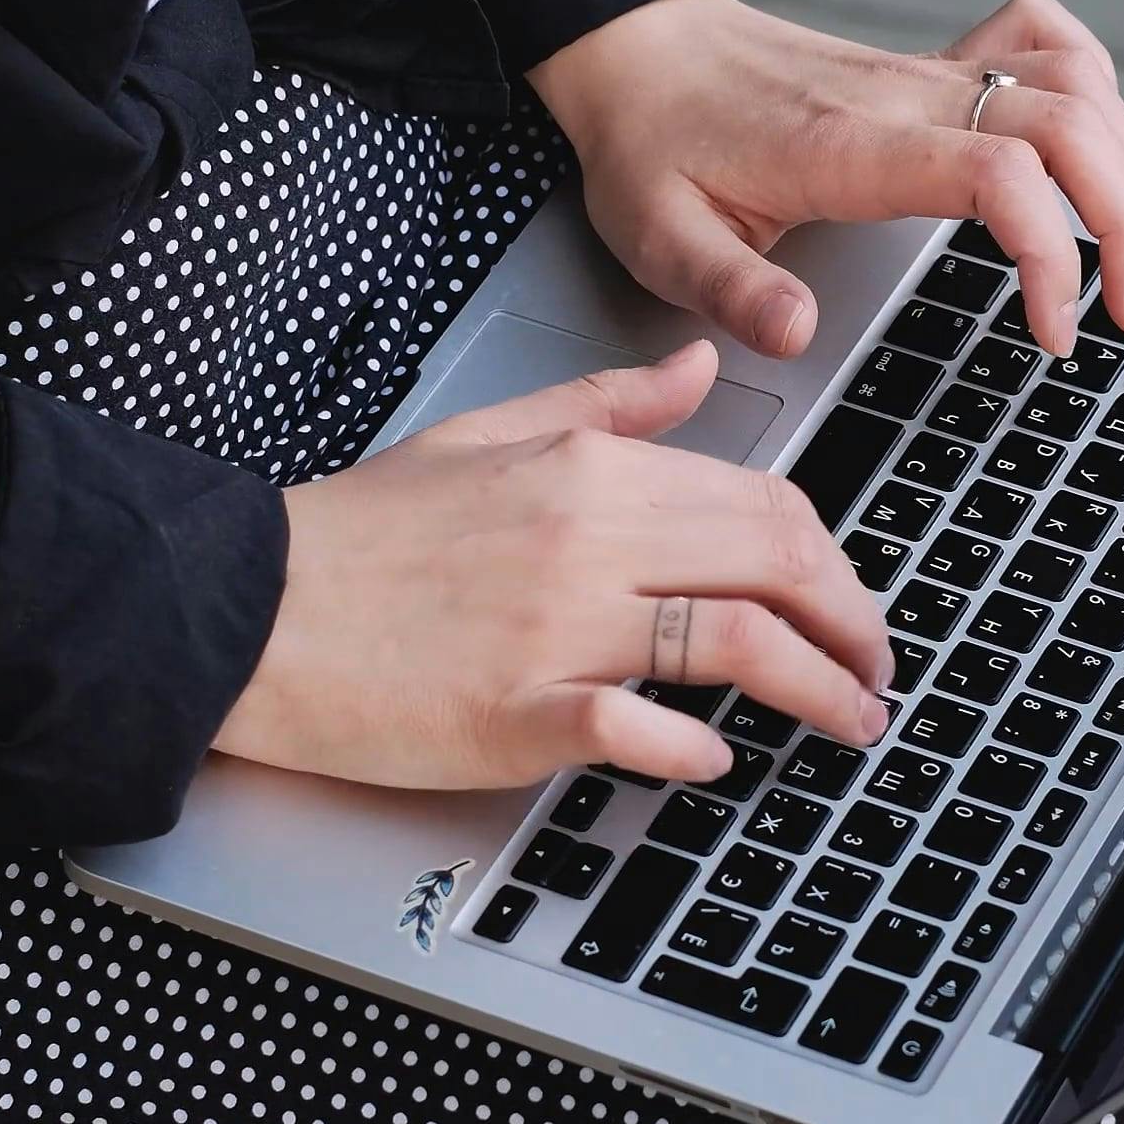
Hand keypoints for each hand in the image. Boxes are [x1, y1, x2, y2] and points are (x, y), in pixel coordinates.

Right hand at [212, 341, 893, 789]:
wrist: (246, 608)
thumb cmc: (361, 536)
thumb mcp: (491, 436)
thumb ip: (611, 405)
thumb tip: (699, 365)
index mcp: (589, 472)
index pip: (767, 505)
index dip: (835, 563)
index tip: (850, 602)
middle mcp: (587, 544)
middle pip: (778, 568)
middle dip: (855, 626)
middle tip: (878, 670)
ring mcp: (555, 633)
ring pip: (739, 646)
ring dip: (819, 693)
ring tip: (849, 723)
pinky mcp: (516, 716)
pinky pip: (642, 729)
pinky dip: (697, 749)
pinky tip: (718, 759)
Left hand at [524, 0, 1123, 359]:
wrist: (639, 49)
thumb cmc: (655, 144)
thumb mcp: (660, 235)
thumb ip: (730, 289)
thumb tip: (796, 335)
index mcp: (852, 144)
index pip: (998, 175)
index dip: (1052, 254)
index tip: (1053, 331)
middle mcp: (910, 97)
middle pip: (1071, 125)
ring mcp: (931, 75)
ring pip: (1078, 85)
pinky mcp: (937, 67)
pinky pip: (1046, 42)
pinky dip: (1098, 89)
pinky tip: (1106, 147)